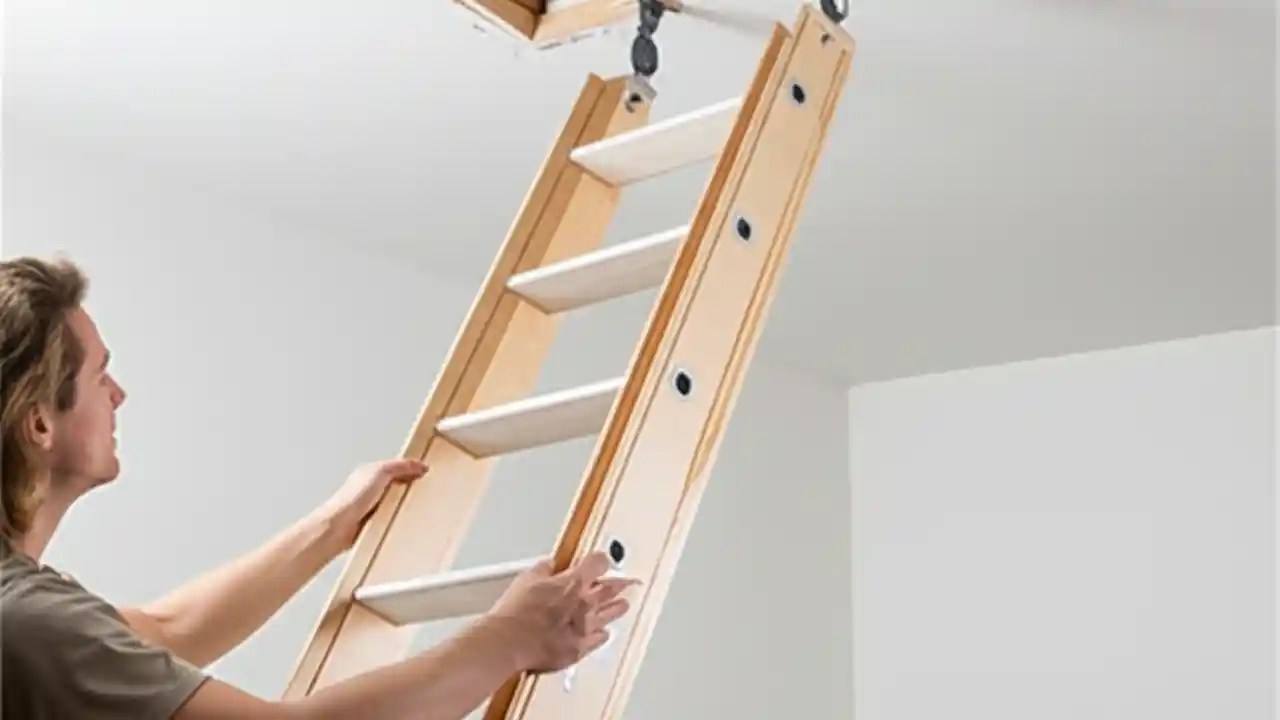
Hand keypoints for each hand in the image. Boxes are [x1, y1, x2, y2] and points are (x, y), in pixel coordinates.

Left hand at [313, 458, 428, 551]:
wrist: (339, 526)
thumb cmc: (353, 498)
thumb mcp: (381, 472)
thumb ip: (400, 466)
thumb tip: (418, 465)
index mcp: (370, 472)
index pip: (395, 466)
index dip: (411, 468)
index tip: (427, 472)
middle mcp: (369, 488)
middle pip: (396, 484)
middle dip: (409, 487)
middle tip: (425, 489)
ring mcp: (370, 506)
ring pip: (394, 502)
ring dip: (403, 504)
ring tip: (415, 506)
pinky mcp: (371, 522)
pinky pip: (390, 518)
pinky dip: (397, 518)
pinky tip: (403, 520)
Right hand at [486, 551, 638, 673]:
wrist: (510, 641)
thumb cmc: (517, 613)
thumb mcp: (527, 579)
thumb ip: (543, 570)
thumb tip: (548, 565)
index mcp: (573, 582)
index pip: (598, 563)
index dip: (601, 560)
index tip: (602, 560)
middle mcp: (584, 604)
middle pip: (611, 590)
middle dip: (619, 585)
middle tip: (627, 582)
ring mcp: (584, 627)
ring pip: (608, 615)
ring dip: (616, 608)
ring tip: (624, 605)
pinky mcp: (579, 649)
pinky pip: (597, 640)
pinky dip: (601, 635)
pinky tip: (603, 633)